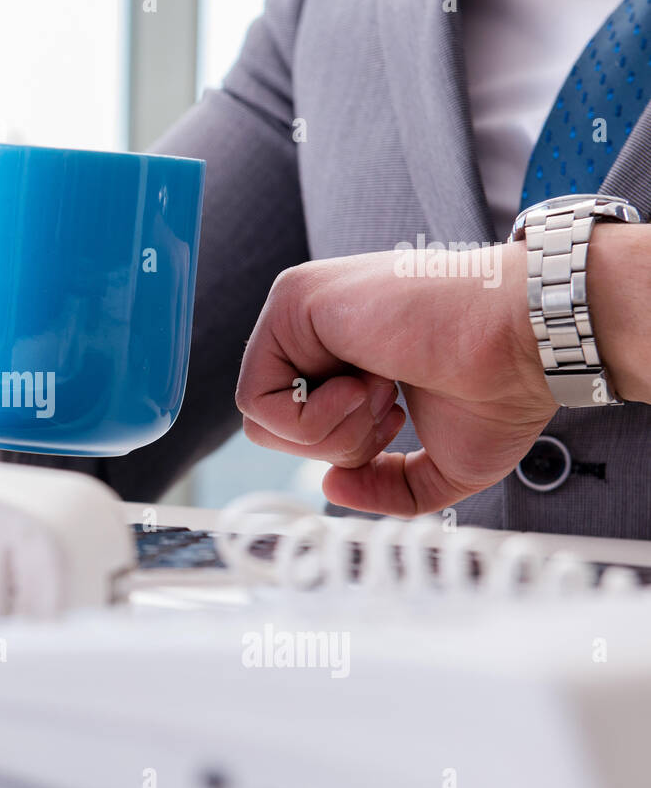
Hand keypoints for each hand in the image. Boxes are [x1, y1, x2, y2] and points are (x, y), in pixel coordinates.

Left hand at [235, 241, 558, 515]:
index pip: (295, 423)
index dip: (344, 446)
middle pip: (270, 425)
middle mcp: (314, 328)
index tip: (397, 418)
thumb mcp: (439, 463)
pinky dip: (314, 418)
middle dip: (334, 444)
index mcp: (341, 352)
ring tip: (384, 393)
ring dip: (331, 432)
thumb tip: (330, 486)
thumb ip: (383, 483)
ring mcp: (299, 309)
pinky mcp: (293, 300)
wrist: (529, 342)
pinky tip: (368, 385)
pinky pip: (258, 398)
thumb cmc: (500, 385)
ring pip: (259, 416)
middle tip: (390, 410)